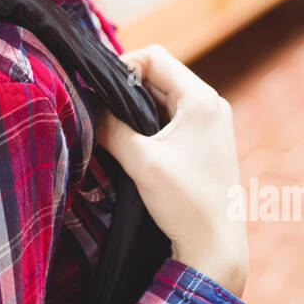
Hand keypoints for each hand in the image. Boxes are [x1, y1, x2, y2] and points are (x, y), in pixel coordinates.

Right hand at [94, 44, 248, 297]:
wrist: (215, 247)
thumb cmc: (184, 202)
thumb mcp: (141, 160)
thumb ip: (111, 127)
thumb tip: (87, 107)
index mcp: (201, 99)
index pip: (154, 57)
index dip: (121, 67)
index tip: (99, 93)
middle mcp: (210, 104)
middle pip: (158, 75)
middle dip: (126, 90)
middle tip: (101, 113)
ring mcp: (210, 124)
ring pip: (162, 98)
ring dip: (136, 110)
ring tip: (114, 132)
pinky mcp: (205, 143)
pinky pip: (170, 118)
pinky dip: (148, 125)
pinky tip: (132, 146)